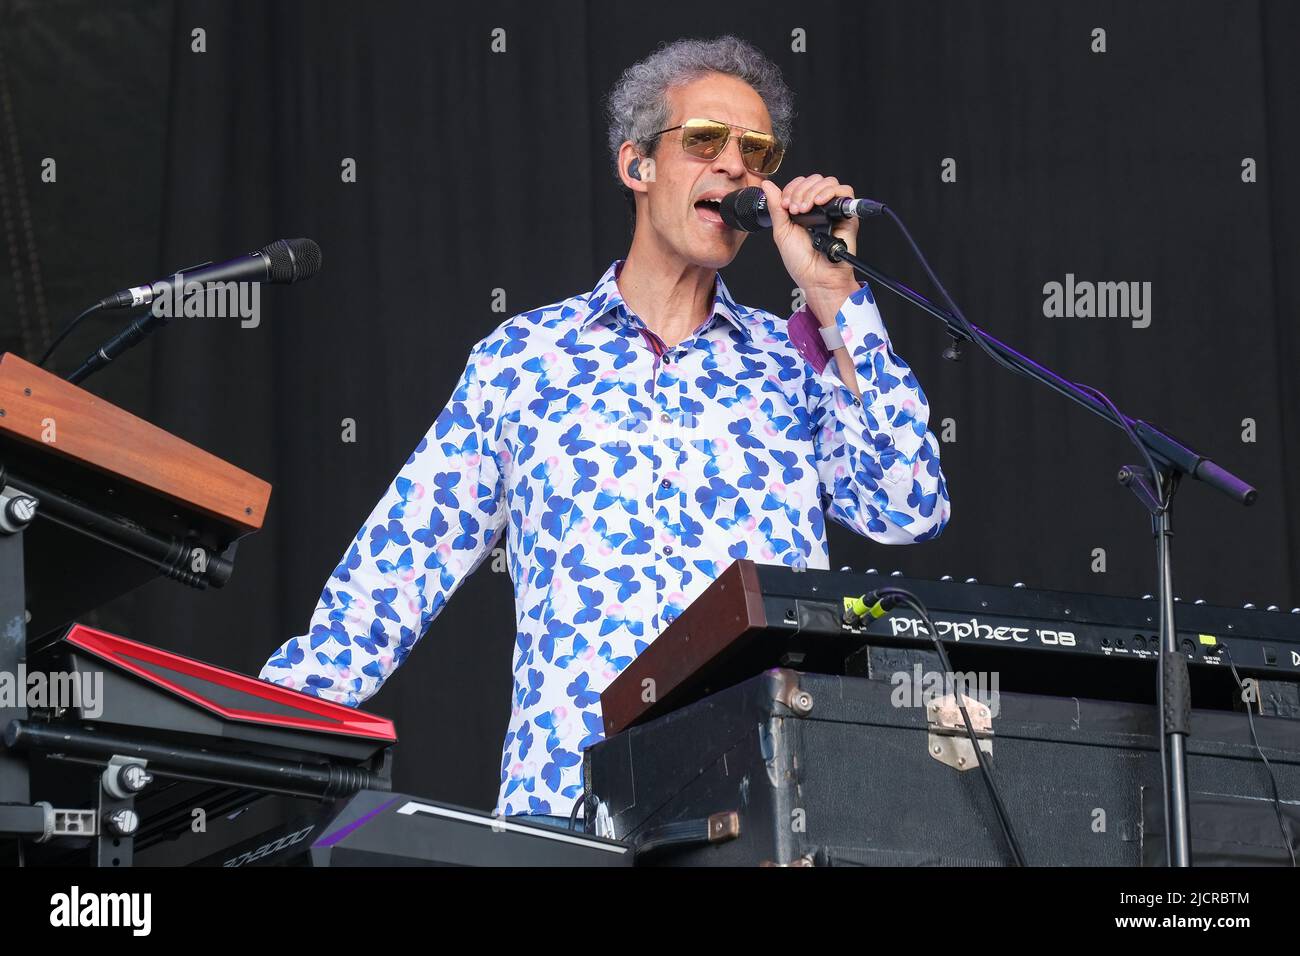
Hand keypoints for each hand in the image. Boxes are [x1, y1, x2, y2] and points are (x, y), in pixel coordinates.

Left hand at [760, 175, 860, 324]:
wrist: (816, 277)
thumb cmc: (801, 261)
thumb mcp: (782, 231)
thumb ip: (776, 207)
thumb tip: (767, 185)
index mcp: (804, 210)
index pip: (800, 184)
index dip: (791, 189)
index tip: (785, 204)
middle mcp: (819, 207)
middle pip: (814, 180)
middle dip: (800, 191)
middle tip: (794, 209)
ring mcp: (833, 210)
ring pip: (828, 183)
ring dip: (812, 191)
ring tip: (804, 210)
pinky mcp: (848, 215)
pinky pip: (845, 192)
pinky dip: (829, 192)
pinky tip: (818, 204)